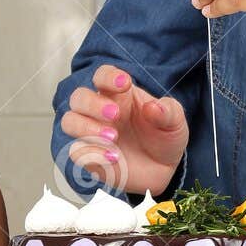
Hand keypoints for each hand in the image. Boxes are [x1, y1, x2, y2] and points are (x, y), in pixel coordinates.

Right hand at [60, 64, 188, 195]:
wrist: (162, 170)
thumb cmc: (164, 137)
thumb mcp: (175, 122)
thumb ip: (168, 112)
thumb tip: (153, 107)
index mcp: (118, 94)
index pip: (102, 76)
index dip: (108, 77)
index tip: (125, 83)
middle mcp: (99, 111)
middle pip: (79, 97)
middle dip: (93, 104)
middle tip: (115, 114)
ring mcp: (91, 134)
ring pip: (70, 121)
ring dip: (87, 127)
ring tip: (114, 137)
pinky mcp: (88, 156)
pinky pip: (77, 151)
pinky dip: (92, 153)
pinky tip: (114, 158)